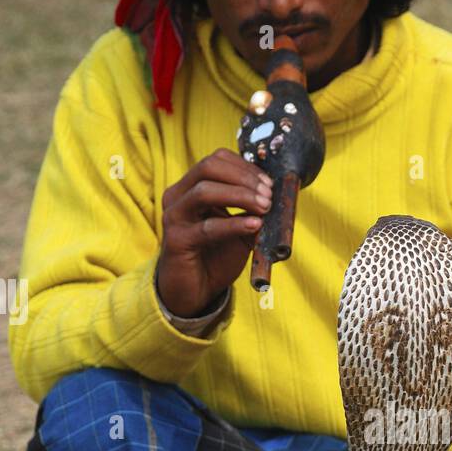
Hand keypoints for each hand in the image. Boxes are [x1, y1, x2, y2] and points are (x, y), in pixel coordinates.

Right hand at [157, 148, 271, 316]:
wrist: (195, 290)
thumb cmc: (215, 256)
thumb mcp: (240, 229)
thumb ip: (253, 212)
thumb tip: (276, 197)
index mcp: (191, 187)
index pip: (217, 160)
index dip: (245, 167)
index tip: (269, 184)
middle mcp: (178, 196)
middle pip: (209, 167)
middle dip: (244, 178)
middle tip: (268, 195)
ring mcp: (174, 216)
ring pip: (205, 191)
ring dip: (240, 196)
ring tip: (264, 207)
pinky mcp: (176, 240)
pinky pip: (208, 227)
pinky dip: (234, 224)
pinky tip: (253, 225)